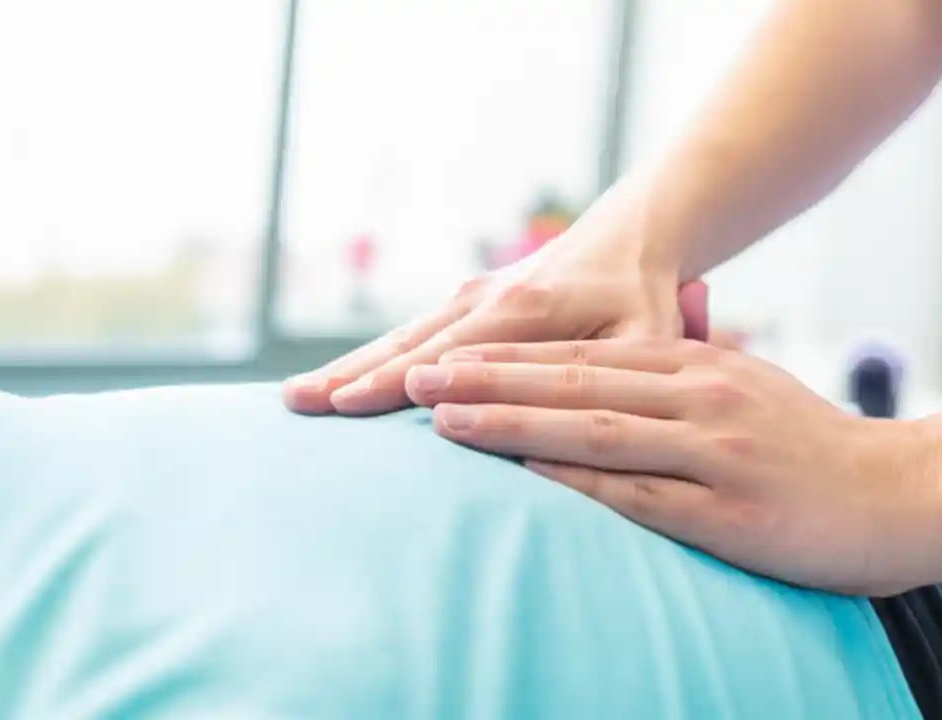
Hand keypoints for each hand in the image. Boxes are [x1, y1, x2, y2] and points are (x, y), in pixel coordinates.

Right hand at [282, 188, 709, 415]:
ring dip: (350, 368)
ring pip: (401, 338)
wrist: (631, 240)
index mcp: (527, 310)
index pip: (452, 355)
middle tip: (296, 405)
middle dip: (351, 376)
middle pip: (409, 344)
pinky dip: (372, 359)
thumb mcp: (645, 340)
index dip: (400, 382)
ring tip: (297, 399)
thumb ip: (609, 381)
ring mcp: (470, 298)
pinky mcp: (466, 303)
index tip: (347, 405)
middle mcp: (486, 299)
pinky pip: (412, 335)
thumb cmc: (644, 302)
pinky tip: (340, 383)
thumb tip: (564, 434)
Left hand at [405, 338, 937, 594]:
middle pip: (574, 382)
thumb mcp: (752, 392)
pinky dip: (573, 479)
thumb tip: (618, 381)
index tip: (449, 355)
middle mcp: (702, 398)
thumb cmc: (824, 451)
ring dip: (511, 421)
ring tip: (442, 419)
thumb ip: (686, 380)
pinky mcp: (731, 512)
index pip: (587, 356)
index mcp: (702, 367)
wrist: (911, 494)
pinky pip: (637, 493)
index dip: (511, 357)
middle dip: (488, 379)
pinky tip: (523, 472)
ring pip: (593, 429)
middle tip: (416, 378)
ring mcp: (715, 454)